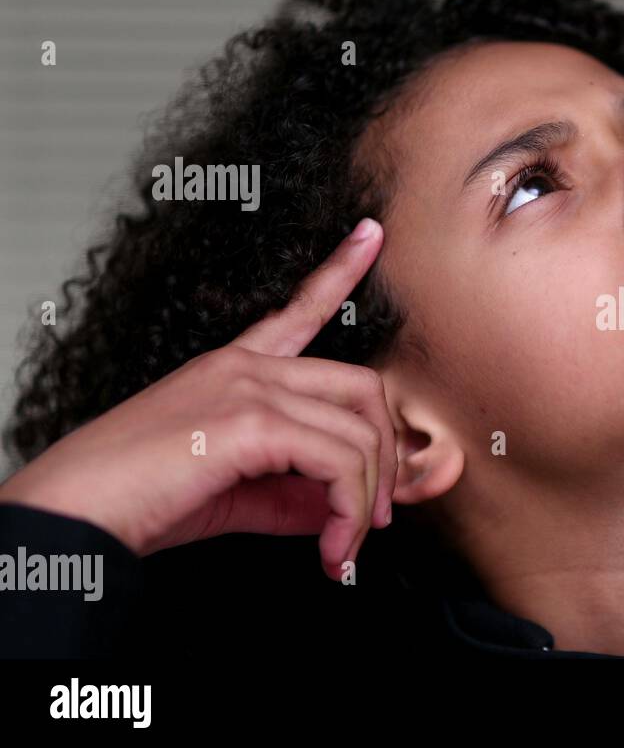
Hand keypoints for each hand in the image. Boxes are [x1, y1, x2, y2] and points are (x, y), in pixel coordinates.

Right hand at [0, 218, 396, 579]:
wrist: (75, 514)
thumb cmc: (137, 500)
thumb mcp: (234, 492)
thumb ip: (293, 493)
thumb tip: (346, 509)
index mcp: (235, 370)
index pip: (299, 312)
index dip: (340, 271)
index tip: (370, 235)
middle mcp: (246, 369)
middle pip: (363, 386)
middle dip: (386, 455)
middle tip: (377, 516)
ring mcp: (249, 388)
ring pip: (359, 434)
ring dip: (366, 502)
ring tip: (346, 550)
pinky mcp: (250, 423)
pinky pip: (339, 463)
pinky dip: (349, 512)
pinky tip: (332, 549)